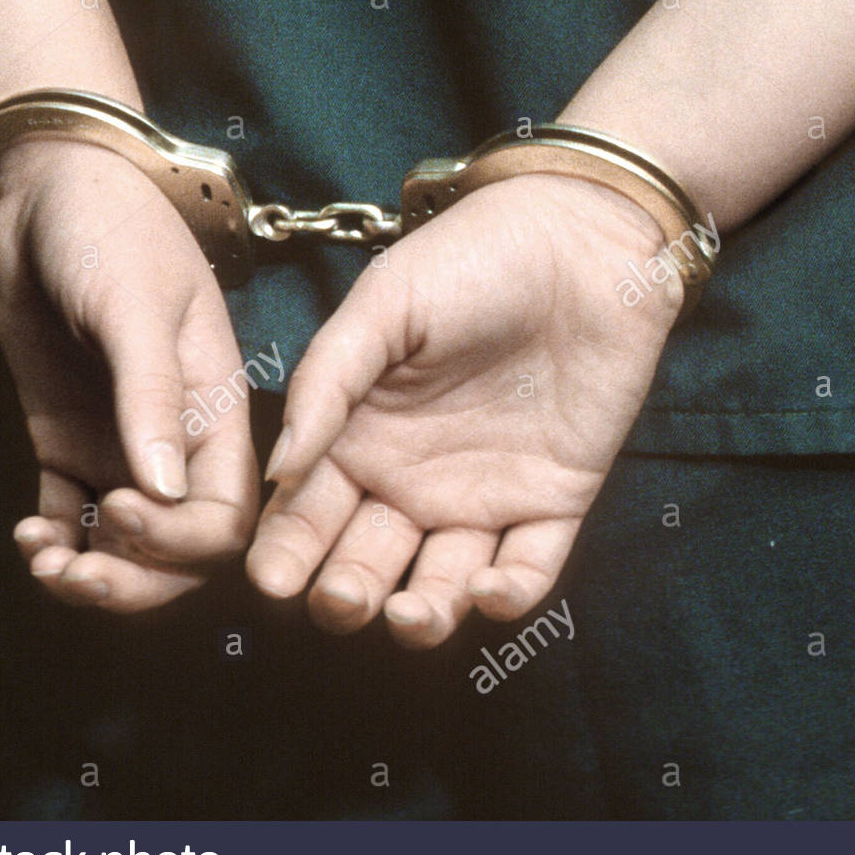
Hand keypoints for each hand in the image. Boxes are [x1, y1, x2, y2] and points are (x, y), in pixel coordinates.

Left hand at [0, 140, 257, 610]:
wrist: (43, 192)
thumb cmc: (108, 228)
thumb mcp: (136, 305)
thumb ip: (151, 396)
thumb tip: (164, 493)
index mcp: (217, 411)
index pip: (226, 515)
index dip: (181, 539)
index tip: (119, 510)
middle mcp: (178, 442)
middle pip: (181, 552)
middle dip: (135, 580)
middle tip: (75, 573)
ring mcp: (122, 446)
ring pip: (127, 546)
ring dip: (91, 572)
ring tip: (43, 559)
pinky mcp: (71, 442)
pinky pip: (73, 516)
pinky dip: (56, 543)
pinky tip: (28, 536)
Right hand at [246, 174, 679, 645]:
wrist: (583, 239)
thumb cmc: (471, 259)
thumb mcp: (382, 308)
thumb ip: (326, 384)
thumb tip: (277, 472)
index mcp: (359, 436)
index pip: (308, 514)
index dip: (286, 551)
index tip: (272, 581)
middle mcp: (411, 478)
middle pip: (365, 561)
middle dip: (346, 594)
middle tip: (339, 600)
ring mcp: (481, 495)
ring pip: (440, 581)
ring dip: (421, 615)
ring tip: (408, 615)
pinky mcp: (552, 501)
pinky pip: (529, 567)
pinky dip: (506, 595)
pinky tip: (485, 590)